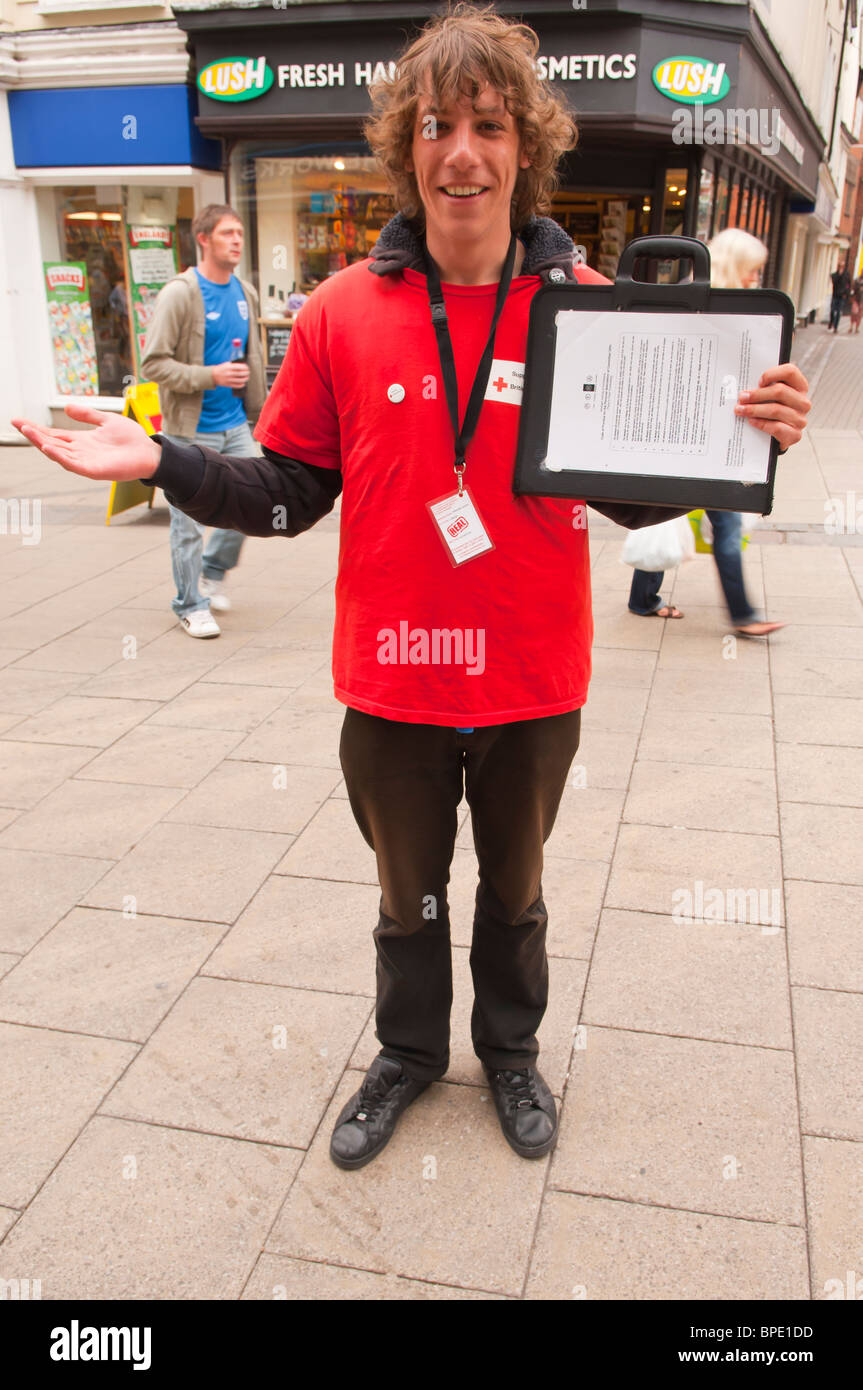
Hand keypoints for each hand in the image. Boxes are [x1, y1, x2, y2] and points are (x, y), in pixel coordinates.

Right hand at [12, 401, 161, 479]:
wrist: (150, 452)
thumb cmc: (131, 438)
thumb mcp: (106, 420)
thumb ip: (87, 415)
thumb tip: (66, 407)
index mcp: (81, 441)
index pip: (53, 434)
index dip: (36, 428)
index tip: (18, 420)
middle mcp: (80, 452)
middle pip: (52, 443)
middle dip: (34, 434)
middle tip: (18, 424)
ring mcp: (86, 462)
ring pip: (59, 453)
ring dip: (43, 444)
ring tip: (29, 432)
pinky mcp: (95, 471)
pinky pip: (74, 465)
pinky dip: (60, 457)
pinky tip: (49, 448)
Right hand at [211, 361, 249, 388]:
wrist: (213, 375)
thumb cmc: (221, 369)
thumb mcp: (226, 364)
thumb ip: (234, 365)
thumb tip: (243, 366)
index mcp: (229, 367)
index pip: (240, 367)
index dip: (245, 367)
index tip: (247, 367)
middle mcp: (229, 373)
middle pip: (241, 374)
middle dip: (246, 373)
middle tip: (248, 372)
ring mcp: (229, 379)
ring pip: (240, 380)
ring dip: (245, 379)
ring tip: (247, 377)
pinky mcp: (228, 384)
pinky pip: (237, 385)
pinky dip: (242, 385)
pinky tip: (243, 383)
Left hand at [734, 363, 810, 450]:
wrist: (774, 438)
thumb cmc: (770, 411)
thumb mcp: (769, 397)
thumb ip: (763, 388)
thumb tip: (744, 386)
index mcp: (799, 387)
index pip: (790, 372)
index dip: (772, 374)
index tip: (758, 382)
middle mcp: (803, 402)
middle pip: (780, 391)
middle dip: (757, 394)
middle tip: (741, 397)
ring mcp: (800, 419)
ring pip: (776, 410)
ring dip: (754, 410)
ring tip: (741, 410)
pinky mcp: (795, 435)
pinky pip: (777, 427)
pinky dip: (761, 423)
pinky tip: (751, 421)